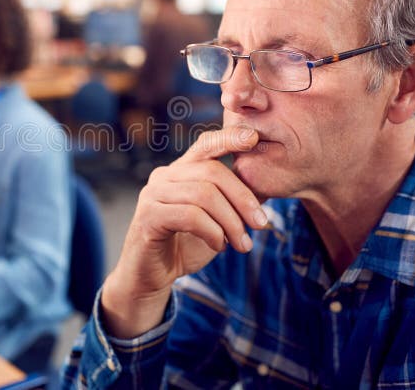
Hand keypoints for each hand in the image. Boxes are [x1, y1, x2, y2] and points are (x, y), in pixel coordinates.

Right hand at [101, 126, 265, 337]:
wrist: (153, 276)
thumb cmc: (185, 245)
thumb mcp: (216, 220)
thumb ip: (233, 201)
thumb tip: (266, 187)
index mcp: (180, 171)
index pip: (205, 144)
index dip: (229, 138)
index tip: (254, 138)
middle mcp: (163, 176)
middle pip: (212, 172)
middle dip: (243, 198)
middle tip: (262, 224)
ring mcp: (153, 194)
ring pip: (203, 194)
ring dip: (231, 222)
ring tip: (243, 244)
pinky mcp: (148, 216)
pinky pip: (190, 216)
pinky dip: (213, 232)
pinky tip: (219, 246)